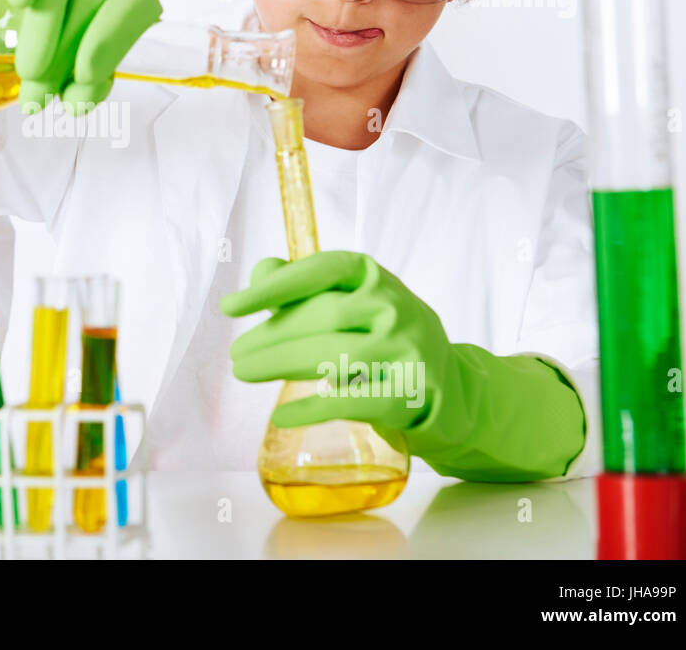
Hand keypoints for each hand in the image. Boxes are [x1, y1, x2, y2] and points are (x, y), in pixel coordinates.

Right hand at [0, 0, 162, 113]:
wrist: (9, 16)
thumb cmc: (54, 42)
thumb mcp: (74, 66)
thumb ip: (81, 84)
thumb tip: (74, 104)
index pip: (136, 5)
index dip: (111, 41)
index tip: (83, 75)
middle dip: (63, 53)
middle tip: (40, 93)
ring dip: (42, 30)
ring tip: (27, 71)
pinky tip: (19, 0)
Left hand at [221, 251, 454, 432]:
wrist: (453, 390)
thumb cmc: (387, 339)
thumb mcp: (355, 303)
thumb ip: (306, 288)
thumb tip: (260, 272)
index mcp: (375, 277)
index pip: (321, 270)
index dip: (275, 286)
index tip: (231, 306)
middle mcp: (396, 306)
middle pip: (322, 316)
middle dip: (271, 335)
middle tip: (236, 354)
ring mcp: (408, 349)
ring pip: (333, 355)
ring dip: (280, 364)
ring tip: (245, 372)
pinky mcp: (413, 393)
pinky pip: (353, 401)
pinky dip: (312, 409)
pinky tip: (281, 415)